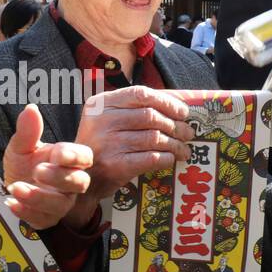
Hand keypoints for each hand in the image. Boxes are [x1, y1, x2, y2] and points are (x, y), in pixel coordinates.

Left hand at [1, 104, 92, 230]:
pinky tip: (11, 202)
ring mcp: (60, 203)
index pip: (84, 158)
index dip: (74, 156)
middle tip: (37, 171)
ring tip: (16, 188)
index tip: (56, 153)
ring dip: (38, 197)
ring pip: (60, 205)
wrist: (14, 184)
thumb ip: (28, 130)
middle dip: (60, 177)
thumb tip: (30, 109)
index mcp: (69, 161)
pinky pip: (41, 219)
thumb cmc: (25, 162)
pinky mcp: (46, 218)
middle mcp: (70, 184)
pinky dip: (25, 211)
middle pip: (79, 183)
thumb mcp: (22, 144)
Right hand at [72, 86, 193, 213]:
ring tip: (184, 149)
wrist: (83, 177)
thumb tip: (177, 105)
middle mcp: (103, 120)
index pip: (141, 94)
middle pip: (150, 116)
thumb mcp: (107, 119)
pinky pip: (151, 157)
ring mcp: (108, 143)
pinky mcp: (116, 165)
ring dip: (175, 144)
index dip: (167, 102)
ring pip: (154, 137)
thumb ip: (133, 108)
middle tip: (188, 133)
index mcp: (101, 103)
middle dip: (175, 125)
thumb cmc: (102, 145)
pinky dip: (167, 158)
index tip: (183, 112)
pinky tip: (171, 159)